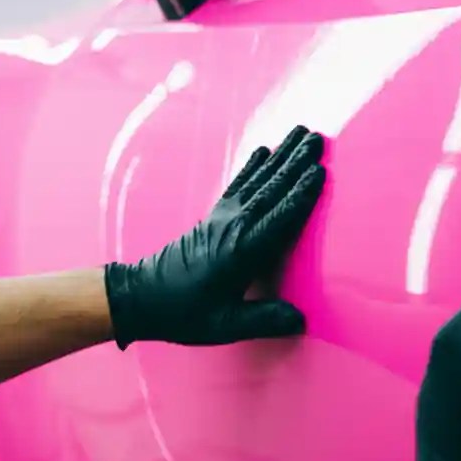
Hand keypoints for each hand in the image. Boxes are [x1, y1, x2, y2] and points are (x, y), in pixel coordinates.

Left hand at [104, 126, 324, 347]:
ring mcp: (222, 218)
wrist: (141, 298)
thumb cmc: (184, 314)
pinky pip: (239, 185)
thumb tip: (301, 321)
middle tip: (317, 138)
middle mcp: (233, 228)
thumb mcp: (225, 326)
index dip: (301, 195)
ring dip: (282, 156)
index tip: (320, 171)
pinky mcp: (214, 217)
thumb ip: (264, 321)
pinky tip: (265, 151)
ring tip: (300, 133)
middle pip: (272, 189)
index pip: (279, 218)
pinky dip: (254, 166)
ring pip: (258, 181)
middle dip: (296, 162)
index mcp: (241, 253)